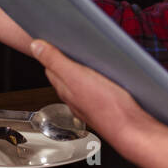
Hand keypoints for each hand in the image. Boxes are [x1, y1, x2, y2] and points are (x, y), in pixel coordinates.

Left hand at [31, 39, 153, 145]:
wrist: (132, 129)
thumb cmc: (107, 107)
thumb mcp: (77, 77)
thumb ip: (56, 61)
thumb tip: (35, 46)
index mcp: (64, 88)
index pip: (49, 66)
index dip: (49, 51)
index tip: (51, 38)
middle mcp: (74, 97)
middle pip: (64, 73)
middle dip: (64, 58)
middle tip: (68, 43)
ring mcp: (89, 101)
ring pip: (80, 81)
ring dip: (81, 68)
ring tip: (85, 54)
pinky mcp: (105, 103)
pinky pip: (95, 87)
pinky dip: (95, 77)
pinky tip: (103, 73)